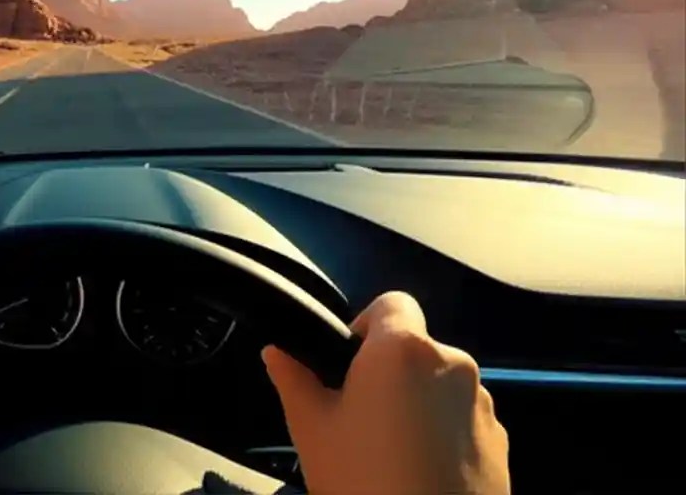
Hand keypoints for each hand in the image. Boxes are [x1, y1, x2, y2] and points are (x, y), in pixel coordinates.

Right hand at [263, 292, 508, 494]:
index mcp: (403, 350)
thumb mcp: (311, 429)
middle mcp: (453, 364)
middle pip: (415, 348)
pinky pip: (462, 419)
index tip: (346, 366)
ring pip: (439, 385)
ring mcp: (483, 404)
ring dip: (417, 403)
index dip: (364, 326)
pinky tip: (418, 471)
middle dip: (388, 372)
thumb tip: (279, 351)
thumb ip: (294, 378)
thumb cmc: (363, 482)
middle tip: (358, 417)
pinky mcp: (501, 441)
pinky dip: (442, 433)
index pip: (390, 302)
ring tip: (389, 452)